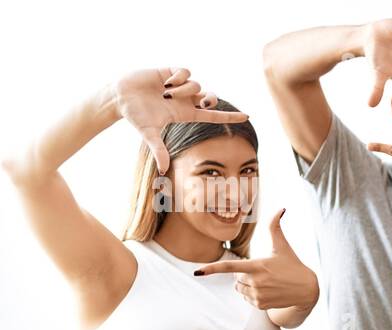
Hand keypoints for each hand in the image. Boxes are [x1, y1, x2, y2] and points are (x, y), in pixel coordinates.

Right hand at [113, 68, 248, 173]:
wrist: (119, 97)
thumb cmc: (135, 116)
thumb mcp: (149, 134)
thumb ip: (158, 150)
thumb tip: (163, 170)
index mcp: (185, 114)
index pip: (213, 116)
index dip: (230, 116)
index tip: (247, 116)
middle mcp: (186, 100)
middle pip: (210, 98)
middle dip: (211, 99)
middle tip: (203, 102)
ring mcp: (179, 86)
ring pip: (196, 85)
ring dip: (184, 90)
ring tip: (166, 94)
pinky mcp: (170, 72)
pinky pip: (186, 72)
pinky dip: (179, 77)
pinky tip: (166, 83)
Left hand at [194, 209, 319, 309]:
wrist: (307, 290)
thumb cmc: (293, 265)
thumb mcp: (283, 246)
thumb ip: (276, 227)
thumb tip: (281, 208)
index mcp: (258, 265)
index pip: (230, 267)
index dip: (212, 269)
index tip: (197, 272)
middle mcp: (256, 281)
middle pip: (235, 278)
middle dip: (244, 275)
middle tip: (263, 273)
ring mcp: (258, 295)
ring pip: (239, 289)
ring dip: (247, 286)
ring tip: (266, 283)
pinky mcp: (261, 305)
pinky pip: (246, 299)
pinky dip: (253, 295)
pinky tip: (268, 292)